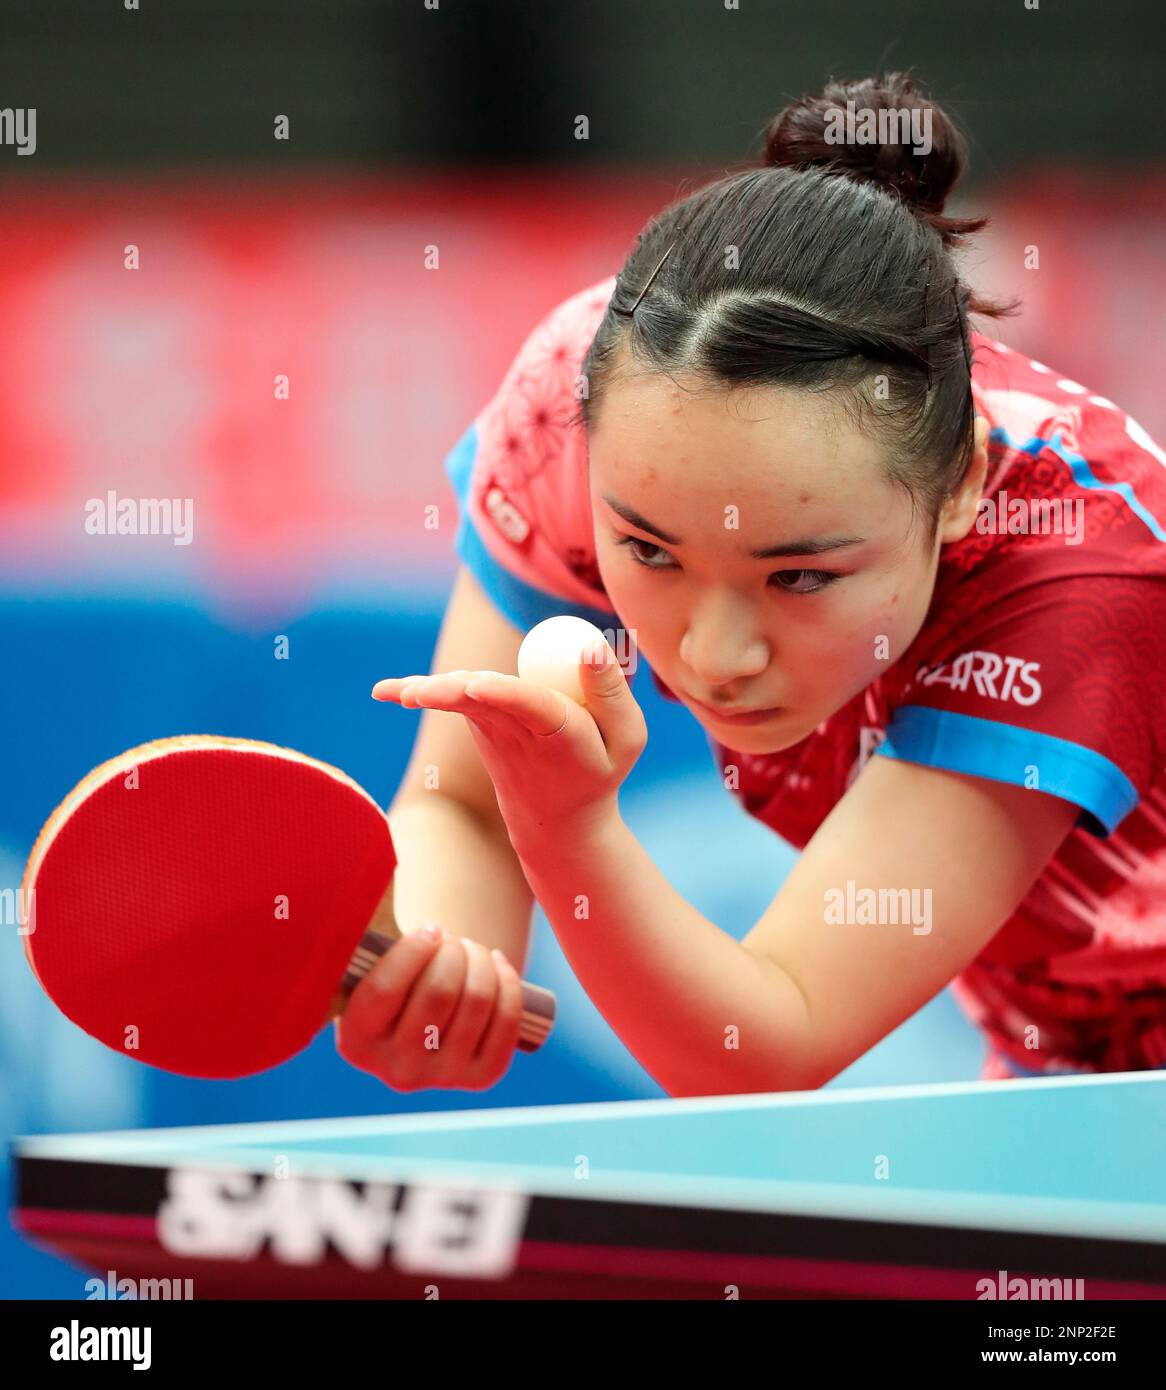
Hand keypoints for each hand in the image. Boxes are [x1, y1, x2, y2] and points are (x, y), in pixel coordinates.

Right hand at [335, 924, 523, 1091]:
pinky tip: (497, 963)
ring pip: (476, 1000)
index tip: (430, 928)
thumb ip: (367, 940)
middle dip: (453, 949)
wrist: (424, 1022)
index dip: (413, 950)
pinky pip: (507, 1020)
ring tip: (472, 948)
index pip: (383, 990)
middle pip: (438, 992)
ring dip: (481, 959)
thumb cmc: (395, 980)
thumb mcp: (369, 968)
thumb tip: (380, 900)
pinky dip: (508, 981)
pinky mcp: (481, 1077)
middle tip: (452, 938)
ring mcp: (441, 1078)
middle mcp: (396, 1071)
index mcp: (356, 1044)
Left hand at [371, 639, 646, 852]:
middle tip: (414, 693)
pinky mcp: (477, 725)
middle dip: (450, 695)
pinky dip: (420, 692)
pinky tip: (384, 692)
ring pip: (461, 702)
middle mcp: (519, 735)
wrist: (557, 822)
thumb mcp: (629, 738)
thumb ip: (612, 692)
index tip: (477, 685)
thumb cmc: (599, 770)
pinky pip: (451, 697)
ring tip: (393, 693)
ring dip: (429, 693)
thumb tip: (590, 643)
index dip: (504, 694)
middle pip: (482, 704)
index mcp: (561, 737)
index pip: (531, 708)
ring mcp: (491, 733)